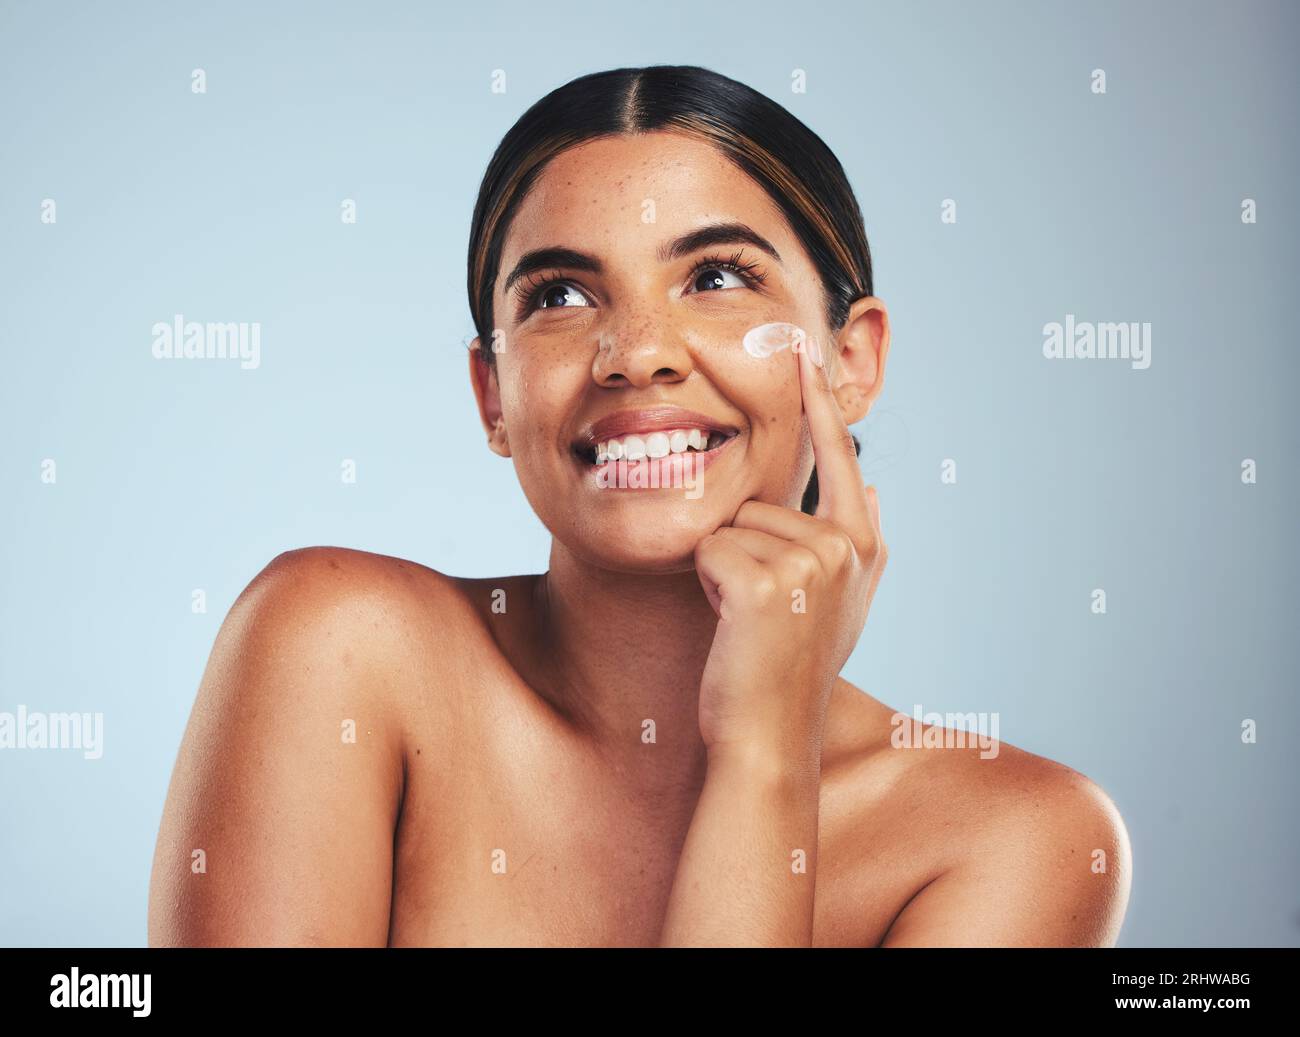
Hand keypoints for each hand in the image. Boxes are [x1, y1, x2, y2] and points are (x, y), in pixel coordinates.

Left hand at [693, 330, 887, 761]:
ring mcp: (810, 563)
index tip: (805, 348)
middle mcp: (846, 548)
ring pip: (730, 525)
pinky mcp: (767, 583)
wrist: (767, 736)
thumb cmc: (789, 670)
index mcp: (862, 547)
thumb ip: (863, 542)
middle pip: (761, 502)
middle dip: (742, 550)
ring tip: (745, 621)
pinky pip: (711, 550)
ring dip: (722, 570)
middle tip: (758, 611)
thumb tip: (877, 486)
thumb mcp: (842, 605)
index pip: (841, 459)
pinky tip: (728, 624)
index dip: (820, 404)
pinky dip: (705, 584)